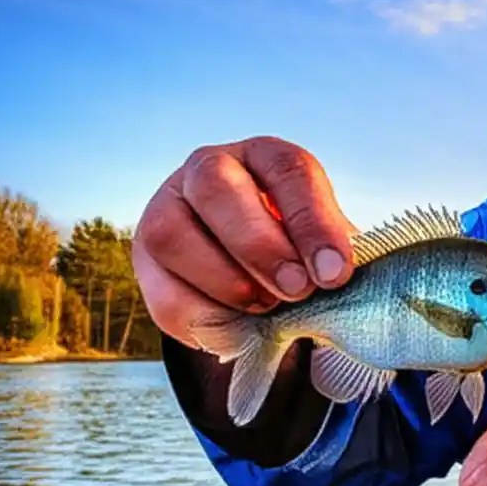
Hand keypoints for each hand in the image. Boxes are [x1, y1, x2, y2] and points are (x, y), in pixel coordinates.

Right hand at [133, 136, 358, 347]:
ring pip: (172, 234)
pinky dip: (205, 318)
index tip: (335, 273)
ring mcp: (168, 208)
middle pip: (216, 186)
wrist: (261, 279)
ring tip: (266, 307)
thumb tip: (340, 279)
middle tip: (297, 290)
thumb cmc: (303, 254)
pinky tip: (238, 328)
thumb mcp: (327, 248)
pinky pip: (163, 291)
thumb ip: (335, 260)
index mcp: (266, 157)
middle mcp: (210, 169)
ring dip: (226, 281)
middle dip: (260, 246)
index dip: (312, 223)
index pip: (288, 171)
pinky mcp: (146, 259)